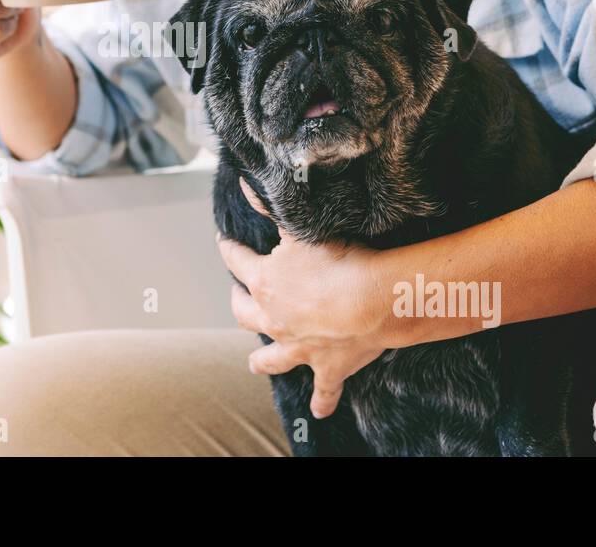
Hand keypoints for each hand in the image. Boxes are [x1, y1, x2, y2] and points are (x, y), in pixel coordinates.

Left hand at [216, 176, 391, 418]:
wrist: (371, 301)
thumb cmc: (338, 260)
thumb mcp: (300, 226)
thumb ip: (270, 206)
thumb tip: (244, 183)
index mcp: (265, 283)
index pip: (237, 261)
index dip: (230, 249)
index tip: (224, 241)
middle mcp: (275, 319)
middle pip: (244, 315)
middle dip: (238, 304)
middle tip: (236, 296)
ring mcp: (299, 347)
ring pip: (272, 359)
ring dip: (262, 361)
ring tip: (253, 362)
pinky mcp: (327, 368)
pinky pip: (323, 391)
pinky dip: (322, 402)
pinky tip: (320, 412)